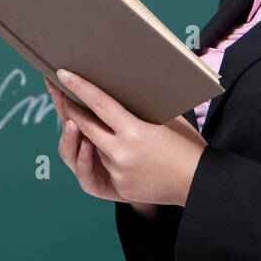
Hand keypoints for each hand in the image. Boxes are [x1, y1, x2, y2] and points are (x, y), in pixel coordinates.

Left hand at [45, 69, 207, 206]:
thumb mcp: (168, 120)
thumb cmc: (187, 145)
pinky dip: (105, 156)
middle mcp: (122, 152)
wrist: (200, 183)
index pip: (99, 104)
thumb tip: (120, 93)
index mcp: (135, 131)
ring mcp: (119, 172)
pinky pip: (104, 166)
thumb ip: (140, 110)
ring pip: (92, 147)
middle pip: (85, 125)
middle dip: (70, 108)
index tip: (63, 74)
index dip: (79, 87)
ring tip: (87, 121)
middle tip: (61, 93)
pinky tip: (112, 149)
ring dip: (88, 134)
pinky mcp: (119, 187)